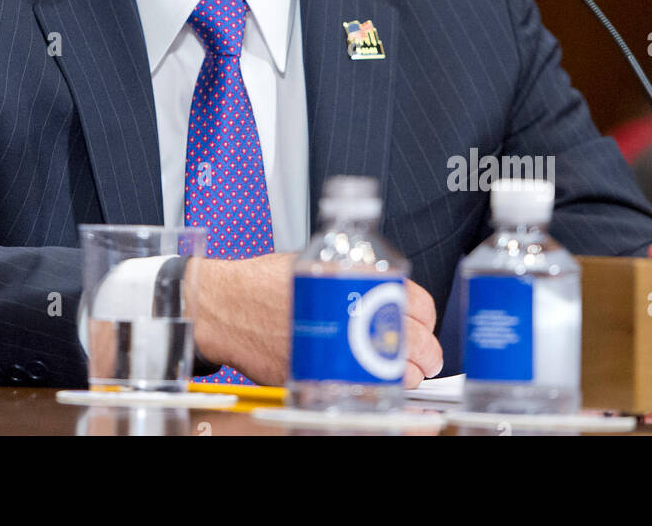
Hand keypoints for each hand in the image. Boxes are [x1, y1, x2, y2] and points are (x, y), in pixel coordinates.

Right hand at [184, 254, 443, 385]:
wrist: (226, 305)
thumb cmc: (263, 282)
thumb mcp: (315, 260)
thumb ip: (354, 274)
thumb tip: (383, 288)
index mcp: (355, 279)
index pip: (418, 302)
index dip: (425, 318)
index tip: (421, 324)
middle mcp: (353, 313)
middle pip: (416, 342)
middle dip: (426, 354)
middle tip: (423, 357)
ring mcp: (341, 347)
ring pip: (398, 373)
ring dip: (405, 375)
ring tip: (398, 371)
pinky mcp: (324, 376)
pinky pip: (366, 391)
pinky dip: (374, 390)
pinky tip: (370, 381)